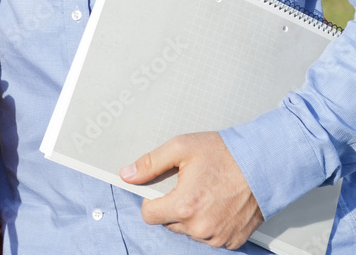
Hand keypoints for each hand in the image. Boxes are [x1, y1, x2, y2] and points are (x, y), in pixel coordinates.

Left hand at [120, 131, 262, 248]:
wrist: (263, 165)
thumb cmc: (225, 154)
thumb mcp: (181, 148)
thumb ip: (150, 163)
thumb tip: (127, 174)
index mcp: (184, 206)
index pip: (149, 215)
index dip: (151, 199)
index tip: (160, 190)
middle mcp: (200, 228)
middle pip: (169, 222)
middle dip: (173, 205)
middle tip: (189, 185)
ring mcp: (217, 238)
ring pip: (189, 231)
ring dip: (191, 216)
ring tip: (206, 192)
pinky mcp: (232, 241)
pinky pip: (209, 237)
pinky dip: (209, 223)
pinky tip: (217, 204)